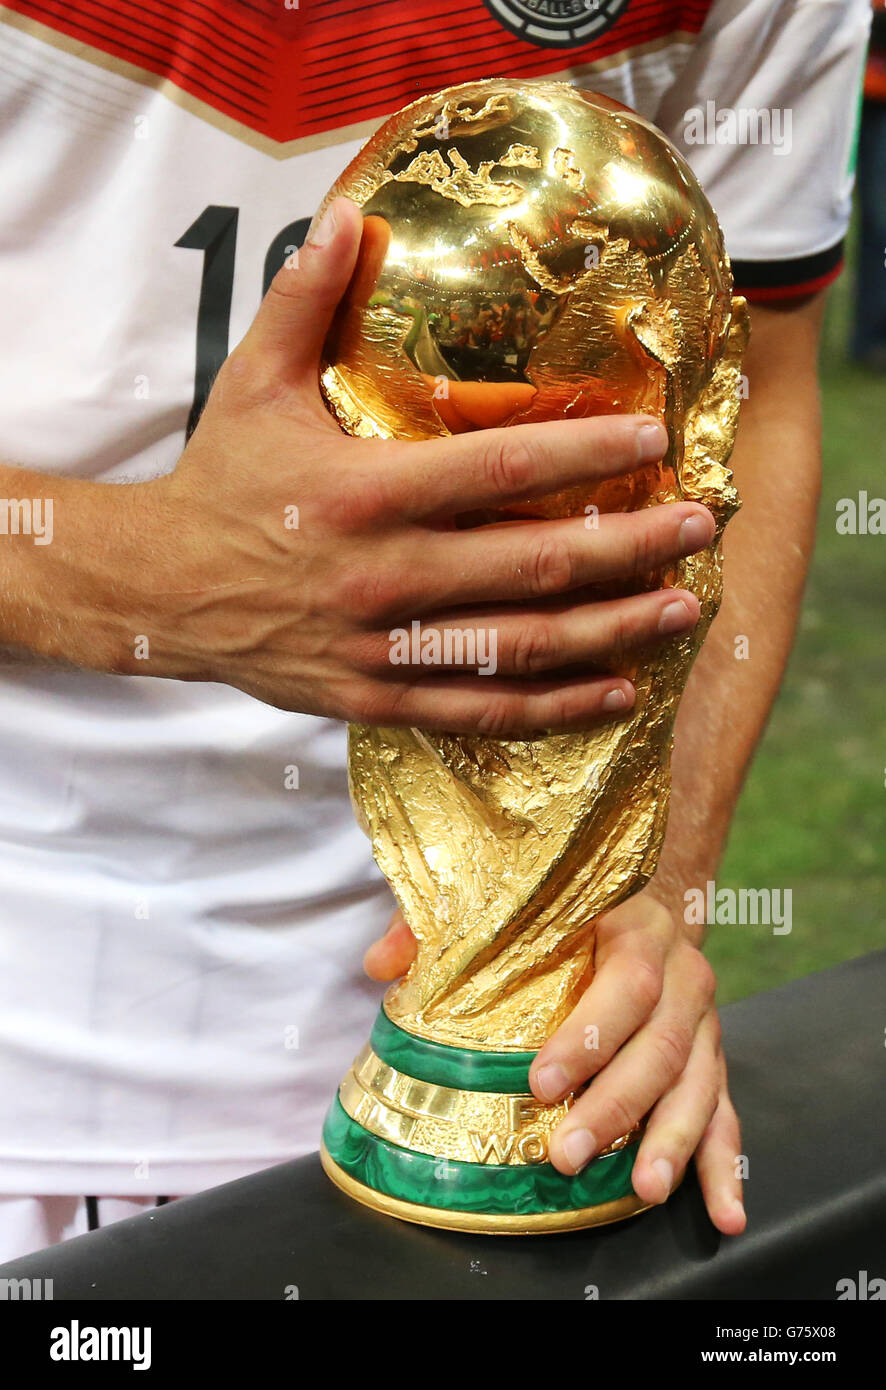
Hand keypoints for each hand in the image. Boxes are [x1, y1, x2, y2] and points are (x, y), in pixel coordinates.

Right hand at [120, 196, 713, 731]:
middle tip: (698, 528)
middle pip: (535, 563)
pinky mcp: (377, 696)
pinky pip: (480, 709)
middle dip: (630, 546)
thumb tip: (348, 214)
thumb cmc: (220, 481)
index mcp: (366, 491)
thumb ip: (305, 301)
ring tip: (679, 608)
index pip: (499, 467)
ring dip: (612, 630)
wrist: (161, 589)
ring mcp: (384, 645)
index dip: (584, 453)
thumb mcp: (252, 383)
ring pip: (521, 646)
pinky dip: (553, 705)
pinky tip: (615, 689)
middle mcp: (386, 573)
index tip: (653, 441)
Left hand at [365, 891, 744, 1234]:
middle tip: (567, 1154)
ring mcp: (702, 1020)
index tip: (541, 1083)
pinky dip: (725, 1166)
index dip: (588, 1035)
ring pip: (697, 1083)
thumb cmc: (565, 909)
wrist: (648, 894)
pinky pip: (725, 1112)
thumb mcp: (506, 901)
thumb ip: (440, 923)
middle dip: (615, 1105)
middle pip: (659, 1044)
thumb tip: (379, 962)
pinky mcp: (710, 1057)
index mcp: (634, 927)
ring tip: (642, 1187)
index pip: (626, 982)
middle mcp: (681, 972)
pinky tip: (724, 1212)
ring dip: (672, 1140)